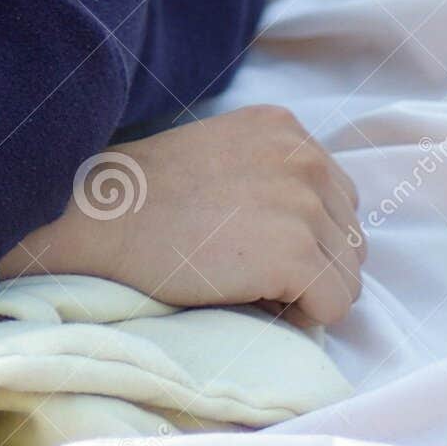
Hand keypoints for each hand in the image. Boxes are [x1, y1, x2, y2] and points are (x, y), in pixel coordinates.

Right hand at [0, 106, 364, 326]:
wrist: (97, 218)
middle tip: (240, 267)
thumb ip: (268, 173)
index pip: (337, 199)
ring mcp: (304, 205)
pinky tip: (249, 298)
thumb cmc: (140, 198)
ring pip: (348, 276)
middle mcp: (305, 158)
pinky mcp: (296, 253)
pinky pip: (334, 306)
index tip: (246, 243)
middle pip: (350, 238)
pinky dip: (300, 316)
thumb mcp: (216, 155)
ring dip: (303, 291)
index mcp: (285, 129)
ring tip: (243, 283)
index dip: (298, 234)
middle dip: (308, 262)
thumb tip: (306, 227)